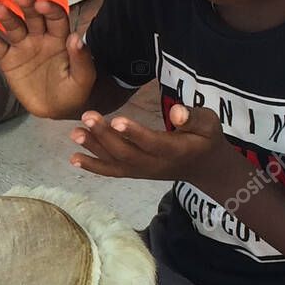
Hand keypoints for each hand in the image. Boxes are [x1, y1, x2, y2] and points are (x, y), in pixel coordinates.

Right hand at [0, 0, 94, 118]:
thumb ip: (81, 59)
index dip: (49, 9)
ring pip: (13, 27)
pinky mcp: (8, 60)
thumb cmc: (73, 92)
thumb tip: (75, 38)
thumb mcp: (83, 79)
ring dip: (5, 16)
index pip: (55, 17)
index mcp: (60, 37)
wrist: (54, 111)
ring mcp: (23, 46)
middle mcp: (40, 36)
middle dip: (26, 5)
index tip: (41, 4)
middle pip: (33, 16)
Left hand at [70, 103, 231, 182]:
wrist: (205, 169)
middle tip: (87, 116)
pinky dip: (93, 166)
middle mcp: (156, 165)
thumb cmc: (206, 139)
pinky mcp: (135, 173)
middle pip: (127, 153)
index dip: (134, 133)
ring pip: (116, 163)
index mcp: (176, 151)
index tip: (116, 119)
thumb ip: (193, 118)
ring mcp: (143, 172)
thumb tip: (177, 112)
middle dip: (105, 136)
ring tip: (75, 133)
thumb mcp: (209, 124)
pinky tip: (74, 158)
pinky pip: (112, 172)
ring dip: (94, 149)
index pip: (152, 143)